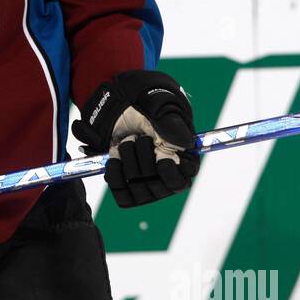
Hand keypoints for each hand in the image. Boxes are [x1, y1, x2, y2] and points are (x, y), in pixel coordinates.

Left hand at [72, 70, 199, 207]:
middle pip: (155, 186)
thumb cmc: (149, 106)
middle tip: (138, 137)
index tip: (159, 155)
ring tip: (126, 142)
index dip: (167, 171)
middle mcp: (166, 178)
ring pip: (137, 190)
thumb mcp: (162, 108)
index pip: (179, 182)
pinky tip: (113, 156)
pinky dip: (113, 172)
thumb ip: (174, 125)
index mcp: (184, 162)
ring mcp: (147, 186)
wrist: (122, 106)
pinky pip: (120, 193)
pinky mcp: (126, 188)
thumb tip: (185, 143)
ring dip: (127, 161)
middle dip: (143, 158)